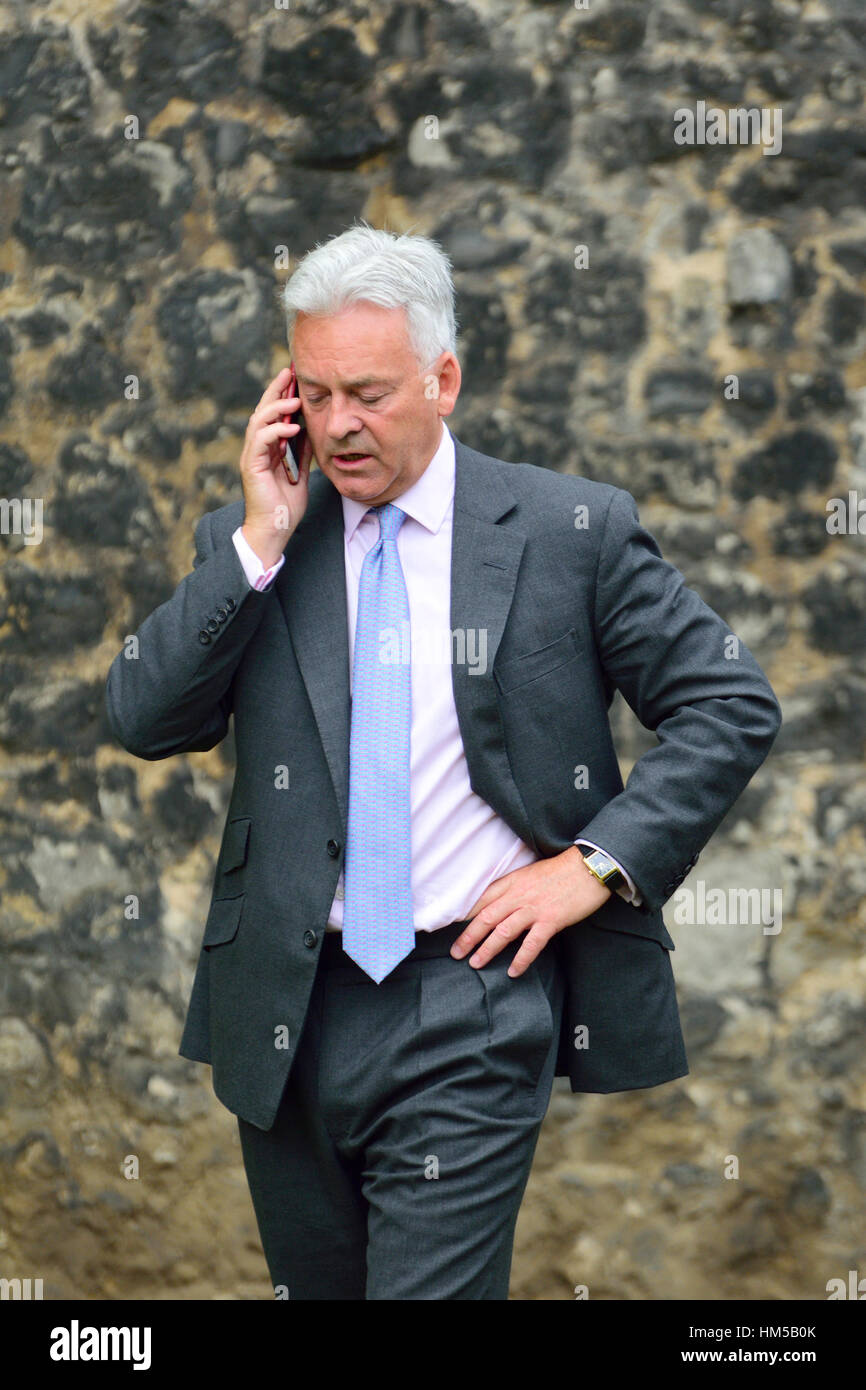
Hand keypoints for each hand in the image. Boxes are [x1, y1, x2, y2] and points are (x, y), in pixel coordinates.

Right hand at [240, 368, 313, 566]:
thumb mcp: (301, 473)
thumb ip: (302, 451)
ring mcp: (252, 456)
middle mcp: (256, 449)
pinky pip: (260, 441)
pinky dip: (275, 431)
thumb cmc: (286, 507)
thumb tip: (309, 430)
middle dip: (276, 390)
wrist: (274, 531)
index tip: (295, 377)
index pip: (273, 415)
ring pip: (259, 421)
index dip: (282, 395)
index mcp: (267, 449)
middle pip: (263, 411)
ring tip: (295, 399)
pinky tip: (292, 427)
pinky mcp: (251, 466)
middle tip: (289, 372)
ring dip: (277, 408)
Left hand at [450, 846, 611, 976]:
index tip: (451, 928)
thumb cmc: (561, 871)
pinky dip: (521, 959)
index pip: (482, 900)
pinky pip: (532, 943)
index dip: (465, 915)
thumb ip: (513, 888)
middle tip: (456, 953)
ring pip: (503, 931)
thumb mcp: (530, 873)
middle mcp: (519, 895)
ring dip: (487, 949)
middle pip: (486, 917)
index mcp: (512, 882)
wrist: (589, 866)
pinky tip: (513, 971)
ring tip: (476, 964)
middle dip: (468, 937)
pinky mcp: (552, 920)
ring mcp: (534, 908)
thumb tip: (498, 904)